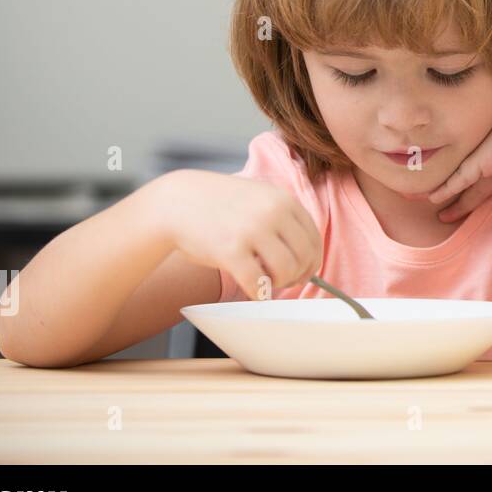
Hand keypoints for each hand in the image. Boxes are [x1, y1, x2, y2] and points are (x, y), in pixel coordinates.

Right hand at [151, 169, 322, 299]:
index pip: (314, 238)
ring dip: (278, 284)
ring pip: (286, 271)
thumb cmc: (219, 205)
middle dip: (298, 275)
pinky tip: (252, 292)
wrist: (177, 201)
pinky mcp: (231, 251)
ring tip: (266, 282)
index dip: (312, 261)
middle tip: (284, 281)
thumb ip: (283, 218)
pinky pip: (258, 283)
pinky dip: (259, 294)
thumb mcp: (259, 197)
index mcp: (283, 200)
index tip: (303, 271)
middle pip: (304, 256)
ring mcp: (253, 231)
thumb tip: (307, 254)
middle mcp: (273, 213)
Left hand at [426, 84, 491, 220]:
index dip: (486, 186)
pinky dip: (445, 189)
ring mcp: (486, 153)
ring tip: (436, 209)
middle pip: (476, 178)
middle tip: (447, 207)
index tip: (475, 198)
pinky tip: (431, 198)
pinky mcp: (480, 160)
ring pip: (463, 180)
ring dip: (449, 195)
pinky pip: (458, 179)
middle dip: (464, 194)